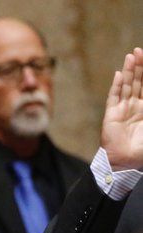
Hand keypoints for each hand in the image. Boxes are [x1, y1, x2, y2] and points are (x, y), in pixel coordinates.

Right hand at [101, 47, 142, 170]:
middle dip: (141, 66)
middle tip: (141, 50)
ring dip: (129, 71)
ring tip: (132, 55)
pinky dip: (116, 85)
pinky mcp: (112, 115)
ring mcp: (123, 110)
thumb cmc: (142, 150)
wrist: (126, 163)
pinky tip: (118, 74)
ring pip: (127, 86)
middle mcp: (135, 107)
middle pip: (139, 82)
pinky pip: (114, 97)